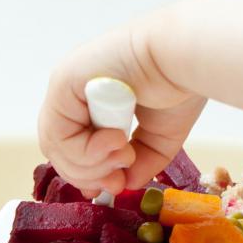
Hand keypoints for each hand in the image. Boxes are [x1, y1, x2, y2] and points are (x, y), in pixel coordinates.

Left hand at [36, 8, 206, 197]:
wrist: (185, 57)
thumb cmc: (180, 83)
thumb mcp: (160, 135)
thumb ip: (140, 162)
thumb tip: (122, 185)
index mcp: (97, 97)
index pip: (75, 144)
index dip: (90, 172)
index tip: (113, 185)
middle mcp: (77, 91)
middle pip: (62, 150)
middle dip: (90, 175)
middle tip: (117, 181)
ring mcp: (67, 86)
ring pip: (58, 146)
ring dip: (91, 165)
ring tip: (125, 155)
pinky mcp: (63, 83)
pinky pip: (59, 134)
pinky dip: (85, 150)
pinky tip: (117, 141)